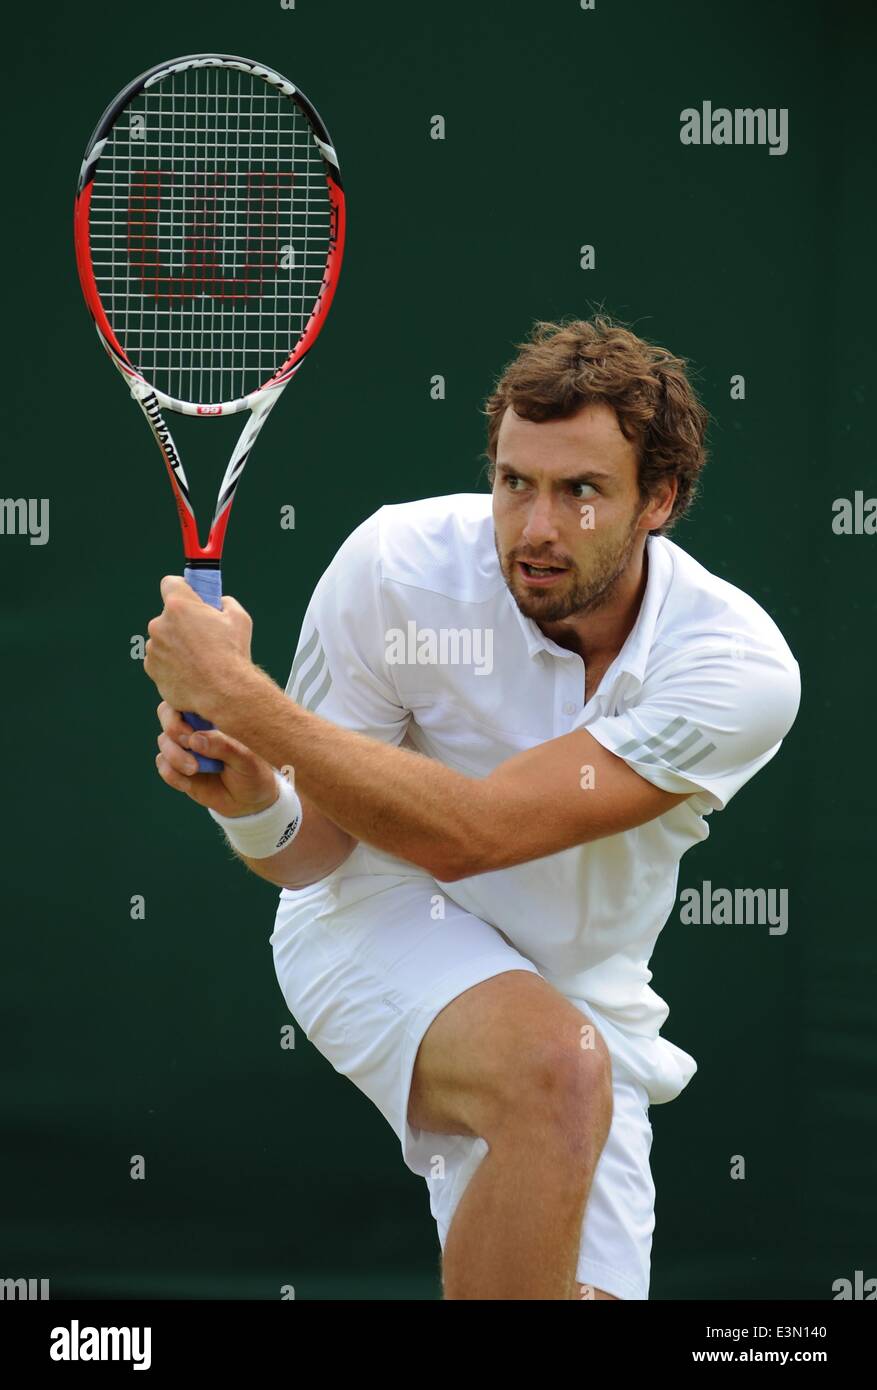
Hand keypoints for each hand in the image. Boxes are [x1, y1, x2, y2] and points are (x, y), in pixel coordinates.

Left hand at [144, 576, 253, 718]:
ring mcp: (154, 648)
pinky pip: (159, 661)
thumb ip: (226, 604)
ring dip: (175, 645)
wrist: (224, 692)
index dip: (181, 588)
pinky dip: (171, 664)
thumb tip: (221, 603)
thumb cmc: (233, 653)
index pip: (170, 583)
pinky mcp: (152, 668)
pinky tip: (190, 672)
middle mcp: (160, 624)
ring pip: (163, 640)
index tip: (188, 595)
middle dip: (181, 623)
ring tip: (198, 659)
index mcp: (179, 605)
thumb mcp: (239, 619)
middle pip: (168, 616)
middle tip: (202, 636)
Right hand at [155, 701, 282, 817]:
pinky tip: (189, 782)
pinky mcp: (178, 768)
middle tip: (190, 746)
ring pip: (163, 741)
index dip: (182, 709)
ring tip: (194, 769)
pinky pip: (163, 765)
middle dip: (174, 731)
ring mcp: (185, 747)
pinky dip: (172, 774)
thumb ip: (223, 746)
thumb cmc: (253, 771)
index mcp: (214, 715)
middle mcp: (196, 726)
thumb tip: (194, 739)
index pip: (189, 697)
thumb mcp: (246, 758)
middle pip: (166, 714)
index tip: (192, 730)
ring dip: (175, 756)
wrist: (249, 800)